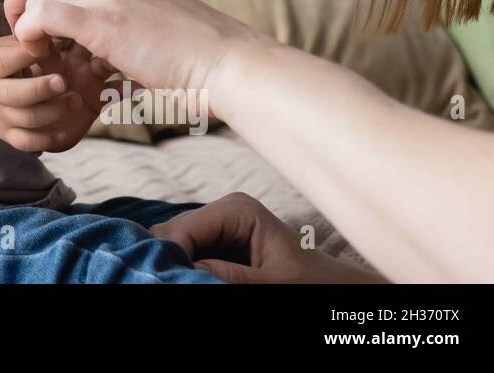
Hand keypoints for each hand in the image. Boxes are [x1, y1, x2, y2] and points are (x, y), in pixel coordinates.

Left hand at [0, 0, 266, 113]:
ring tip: (37, 48)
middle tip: (22, 30)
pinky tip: (44, 52)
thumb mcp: (151, 15)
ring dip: (22, 19)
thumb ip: (118, 11)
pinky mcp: (103, 20)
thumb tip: (93, 36)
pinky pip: (42, 14)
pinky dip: (32, 34)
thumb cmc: (192, 52)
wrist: (226, 63)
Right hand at [0, 33, 114, 151]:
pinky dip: (47, 140)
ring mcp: (3, 116)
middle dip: (41, 88)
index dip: (25, 53)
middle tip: (62, 80)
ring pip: (28, 119)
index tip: (44, 44)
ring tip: (75, 100)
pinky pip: (27, 143)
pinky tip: (64, 131)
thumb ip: (23, 42)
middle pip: (17, 95)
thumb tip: (55, 24)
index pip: (6, 61)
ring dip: (54, 111)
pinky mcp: (9, 135)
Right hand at [149, 192, 387, 282]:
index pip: (185, 228)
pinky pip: (185, 249)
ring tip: (176, 280)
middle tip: (167, 281)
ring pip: (173, 239)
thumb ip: (233, 277)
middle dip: (170, 256)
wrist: (326, 283)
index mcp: (238, 210)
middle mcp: (222, 209)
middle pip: (173, 231)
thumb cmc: (309, 281)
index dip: (172, 254)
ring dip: (174, 261)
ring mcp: (217, 223)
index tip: (168, 279)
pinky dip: (182, 264)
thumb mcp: (273, 283)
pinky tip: (185, 276)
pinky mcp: (215, 239)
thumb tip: (188, 272)